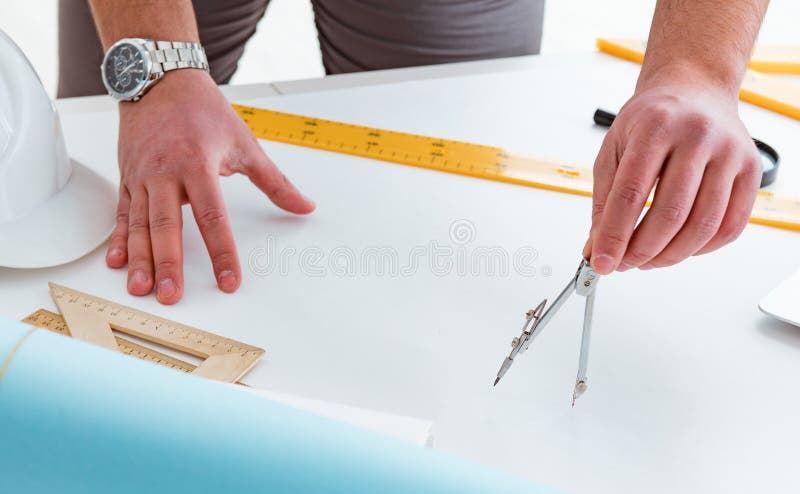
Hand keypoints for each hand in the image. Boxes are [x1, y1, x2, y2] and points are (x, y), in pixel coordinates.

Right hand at [106, 70, 314, 303]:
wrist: (161, 81)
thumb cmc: (204, 112)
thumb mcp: (245, 144)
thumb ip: (275, 182)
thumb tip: (306, 206)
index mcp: (198, 165)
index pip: (212, 217)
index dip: (222, 252)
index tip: (228, 280)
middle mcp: (165, 173)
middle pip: (167, 226)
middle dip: (168, 264)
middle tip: (170, 295)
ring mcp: (142, 177)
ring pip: (139, 224)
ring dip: (139, 259)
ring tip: (140, 288)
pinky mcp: (127, 178)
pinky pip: (121, 214)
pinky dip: (118, 240)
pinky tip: (117, 263)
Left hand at [583, 77, 761, 273]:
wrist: (695, 90)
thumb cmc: (652, 120)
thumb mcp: (614, 149)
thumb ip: (603, 200)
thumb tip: (595, 248)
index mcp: (655, 126)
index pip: (631, 193)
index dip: (614, 235)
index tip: (601, 262)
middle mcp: (697, 136)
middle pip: (670, 213)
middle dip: (642, 250)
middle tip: (624, 264)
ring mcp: (730, 153)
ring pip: (703, 224)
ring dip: (671, 255)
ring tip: (648, 260)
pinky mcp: (752, 169)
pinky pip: (731, 226)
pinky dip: (702, 248)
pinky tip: (680, 249)